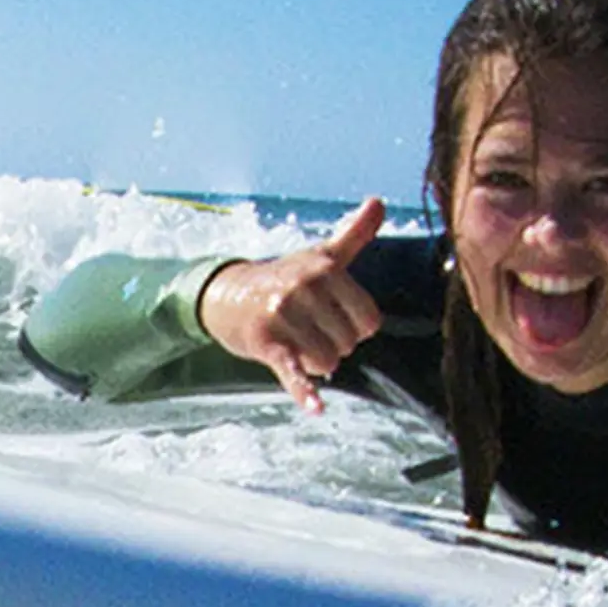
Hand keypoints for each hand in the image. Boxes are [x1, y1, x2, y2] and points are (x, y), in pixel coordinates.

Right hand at [199, 196, 385, 412]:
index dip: (355, 327)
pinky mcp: (266, 343)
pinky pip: (292, 371)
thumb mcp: (322, 255)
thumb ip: (355, 233)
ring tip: (296, 341)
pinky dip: (304, 391)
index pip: (370, 321)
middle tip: (309, 327)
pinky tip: (315, 406)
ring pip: (327, 362)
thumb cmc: (286, 277)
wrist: (227, 295)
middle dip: (334, 344)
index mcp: (327, 269)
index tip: (334, 316)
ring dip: (315, 362)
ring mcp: (284, 315)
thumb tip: (379, 201)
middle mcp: (305, 288)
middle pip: (349, 344)